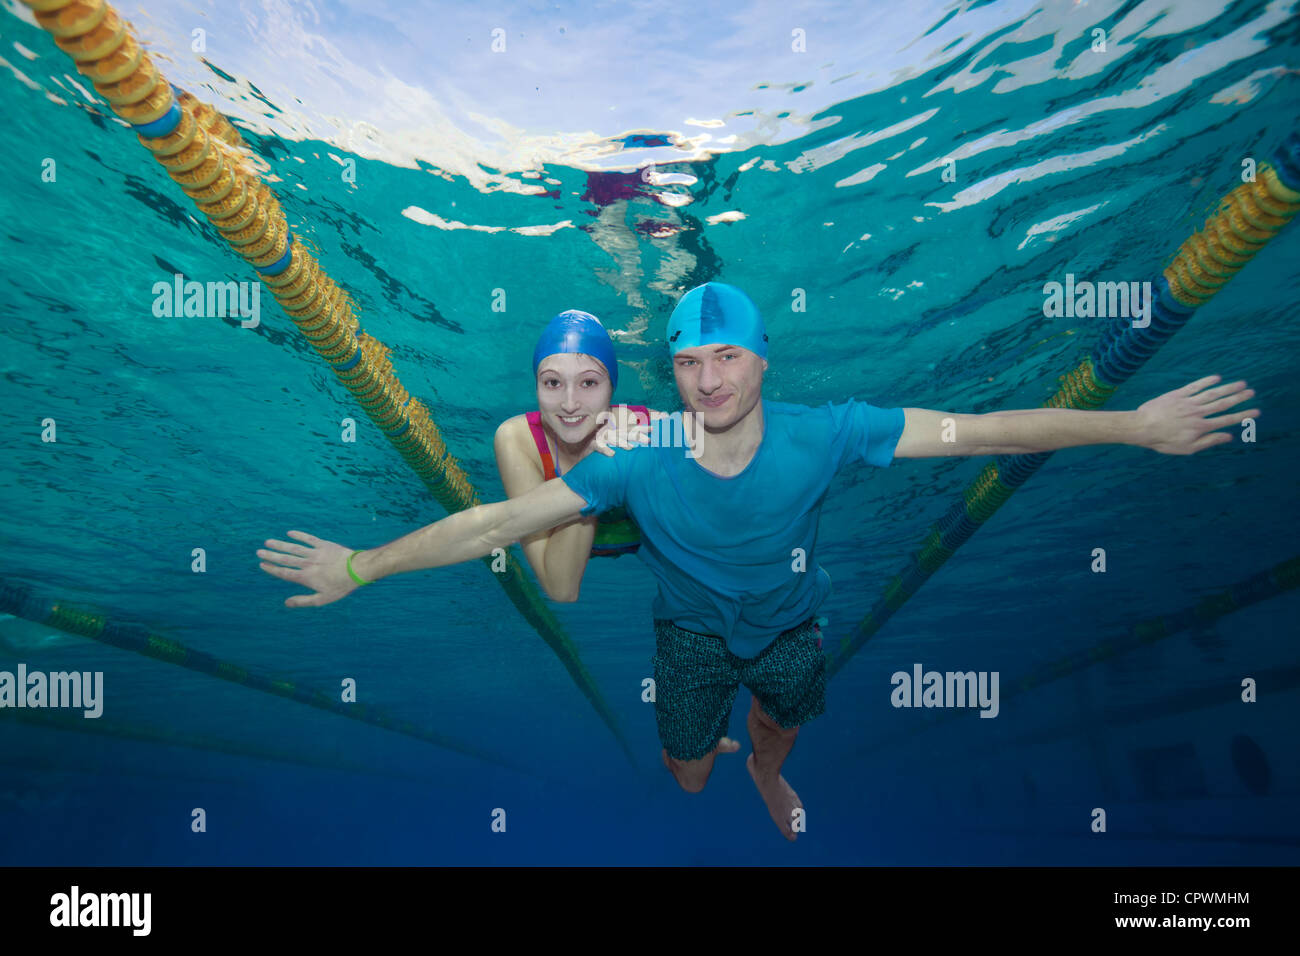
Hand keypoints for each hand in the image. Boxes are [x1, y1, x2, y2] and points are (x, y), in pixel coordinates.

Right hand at [257, 530, 359, 607]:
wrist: (357, 570)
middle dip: (271, 555)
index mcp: (305, 577)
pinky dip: (299, 535)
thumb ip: (303, 601)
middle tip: (258, 552)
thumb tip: (286, 603)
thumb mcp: (322, 599)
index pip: (284, 573)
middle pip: (285, 559)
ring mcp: (315, 553)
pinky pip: (309, 539)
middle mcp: (307, 564)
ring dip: (280, 544)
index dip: (272, 569)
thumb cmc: (341, 586)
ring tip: (268, 541)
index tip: (262, 564)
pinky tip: (290, 533)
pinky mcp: (324, 545)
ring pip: (294, 548)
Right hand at [591, 408, 651, 456]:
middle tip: (649, 441)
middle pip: (626, 433)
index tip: (654, 428)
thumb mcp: (611, 442)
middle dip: (638, 436)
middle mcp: (612, 433)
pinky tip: (612, 454)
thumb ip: (622, 442)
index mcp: (617, 432)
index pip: (631, 429)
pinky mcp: (594, 445)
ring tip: (631, 449)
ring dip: (622, 443)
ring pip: (614, 440)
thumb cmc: (599, 443)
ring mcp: (603, 438)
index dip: (642, 429)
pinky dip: (606, 450)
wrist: (582, 444)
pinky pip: (600, 447)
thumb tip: (633, 447)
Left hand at [1135, 375, 1258, 454]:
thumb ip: (1209, 441)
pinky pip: (1195, 386)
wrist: (1141, 428)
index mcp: (1201, 427)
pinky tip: (1217, 377)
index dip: (1243, 416)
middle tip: (1252, 392)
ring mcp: (1188, 402)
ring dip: (1228, 388)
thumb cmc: (1163, 441)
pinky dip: (1207, 381)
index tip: (1256, 412)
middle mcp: (1198, 413)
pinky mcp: (1177, 395)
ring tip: (1242, 383)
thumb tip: (1229, 436)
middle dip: (1239, 398)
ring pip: (1213, 393)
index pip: (1227, 420)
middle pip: (1223, 404)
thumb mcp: (1187, 448)